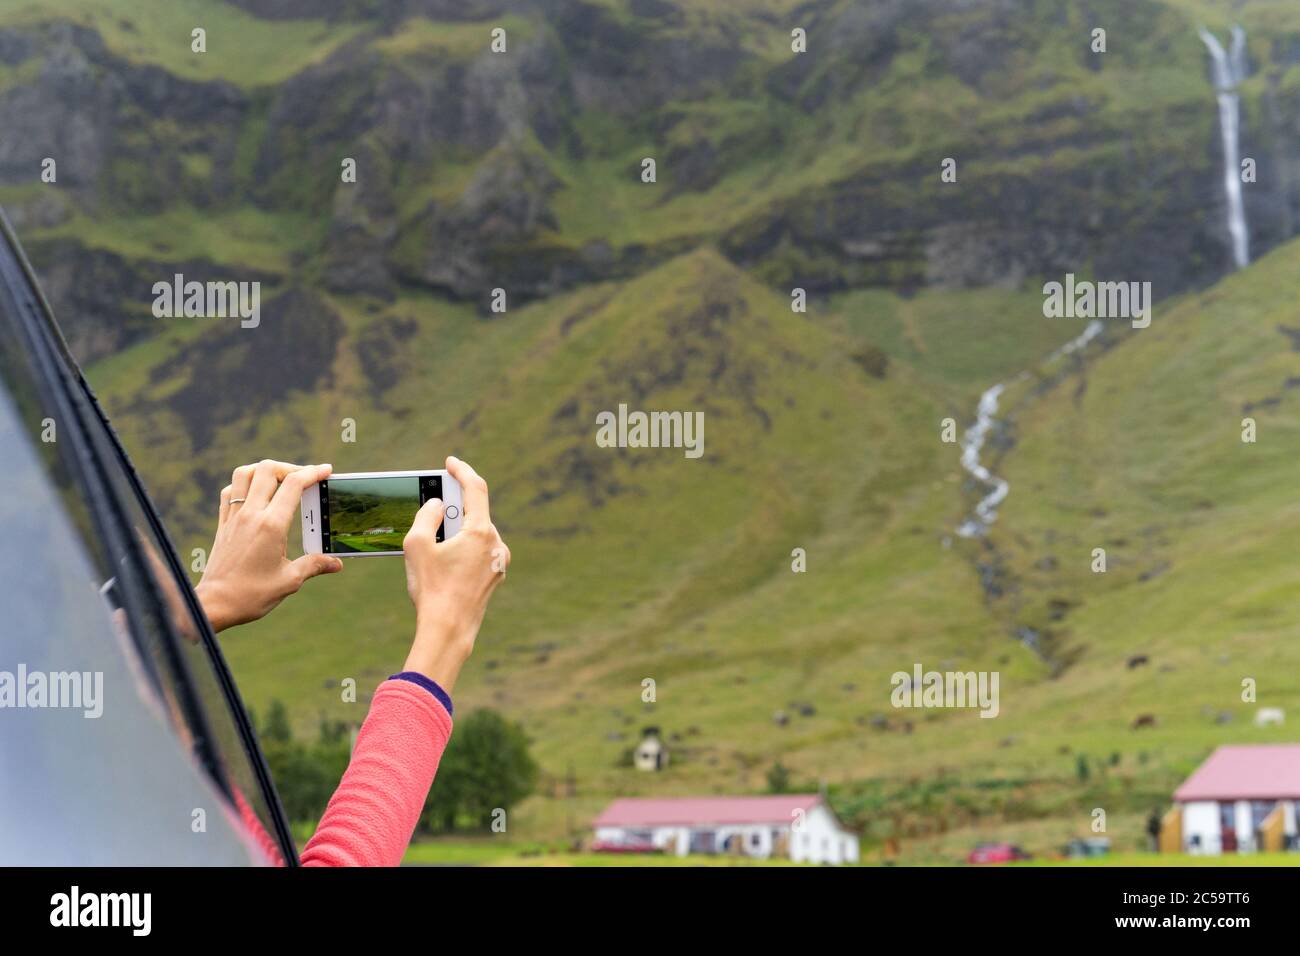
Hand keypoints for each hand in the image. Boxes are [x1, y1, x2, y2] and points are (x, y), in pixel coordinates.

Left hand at [196, 460, 341, 631]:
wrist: (215, 604)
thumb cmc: (251, 594)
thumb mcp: (289, 581)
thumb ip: (314, 565)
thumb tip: (336, 563)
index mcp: (271, 526)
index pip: (293, 485)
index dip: (312, 472)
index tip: (325, 471)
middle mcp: (251, 515)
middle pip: (268, 470)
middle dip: (290, 468)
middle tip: (304, 478)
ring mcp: (233, 517)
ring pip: (245, 473)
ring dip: (264, 470)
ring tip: (279, 480)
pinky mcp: (223, 524)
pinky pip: (230, 491)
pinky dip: (244, 484)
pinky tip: (254, 494)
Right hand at [402, 456, 509, 690]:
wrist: (449, 630)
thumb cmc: (432, 589)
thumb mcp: (416, 545)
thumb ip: (425, 515)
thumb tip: (435, 505)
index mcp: (482, 532)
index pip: (475, 489)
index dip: (462, 471)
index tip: (451, 462)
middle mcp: (496, 545)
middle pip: (474, 513)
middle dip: (452, 506)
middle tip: (433, 499)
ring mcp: (498, 562)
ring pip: (476, 534)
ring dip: (456, 529)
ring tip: (433, 536)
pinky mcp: (495, 576)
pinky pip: (478, 552)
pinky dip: (463, 546)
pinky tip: (444, 558)